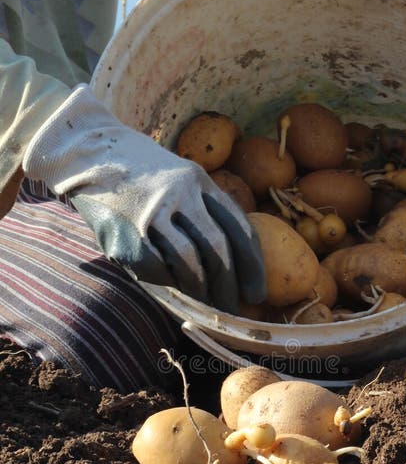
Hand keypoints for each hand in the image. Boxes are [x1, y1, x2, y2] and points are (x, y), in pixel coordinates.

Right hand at [22, 85, 265, 313]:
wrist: (90, 154)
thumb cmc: (142, 174)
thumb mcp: (181, 177)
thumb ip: (205, 209)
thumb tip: (232, 265)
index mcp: (199, 180)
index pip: (239, 227)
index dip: (253, 265)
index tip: (257, 292)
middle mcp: (179, 195)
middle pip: (217, 249)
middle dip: (228, 286)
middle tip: (231, 309)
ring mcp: (150, 214)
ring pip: (189, 263)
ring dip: (200, 291)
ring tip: (205, 305)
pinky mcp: (125, 234)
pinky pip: (156, 270)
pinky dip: (167, 284)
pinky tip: (171, 288)